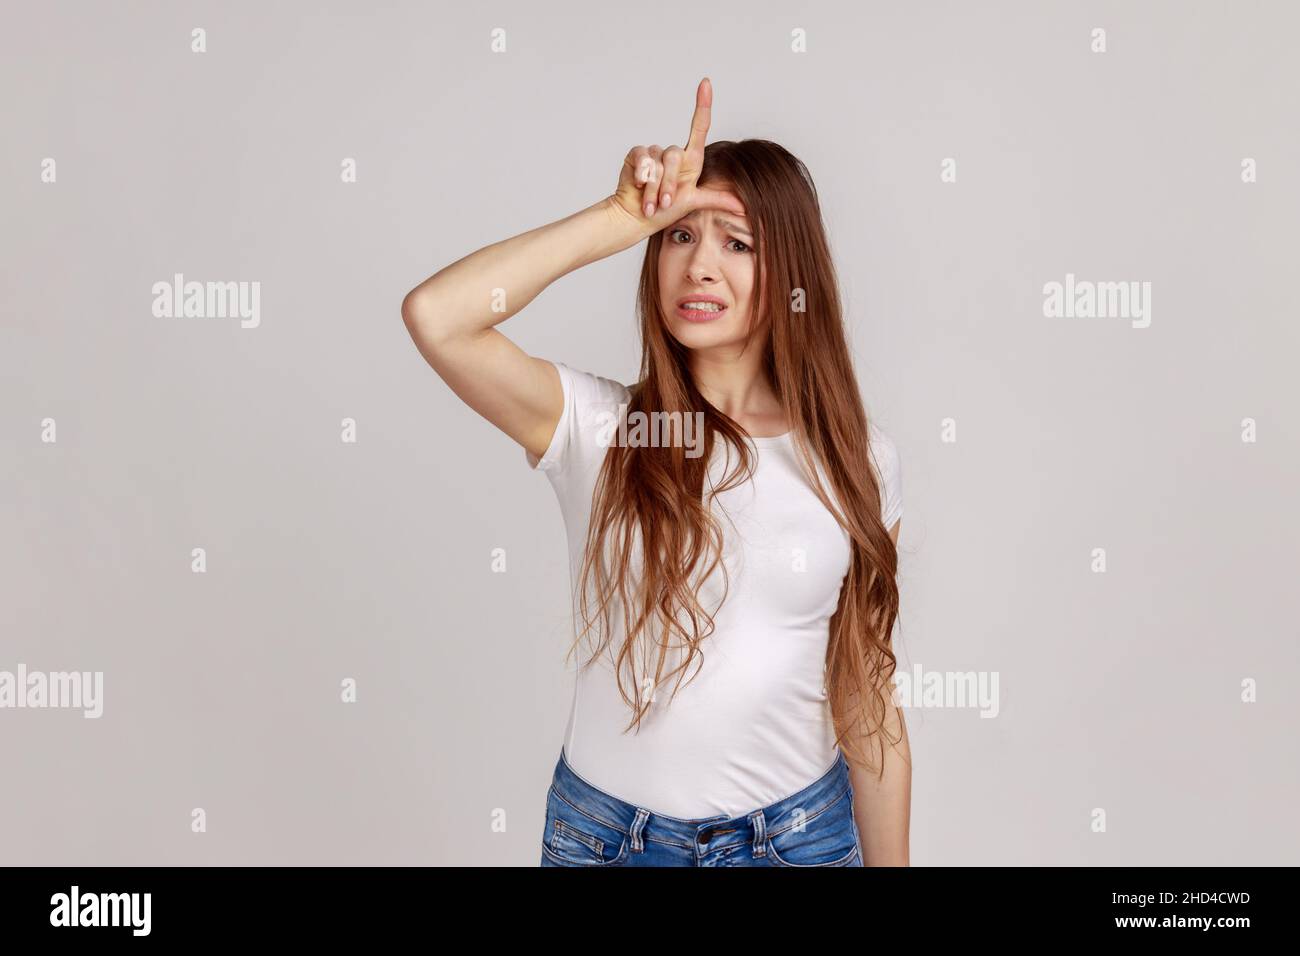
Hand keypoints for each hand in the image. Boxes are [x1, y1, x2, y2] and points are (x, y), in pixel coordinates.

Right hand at [606, 77, 746, 235]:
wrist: (638, 218)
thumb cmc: (666, 212)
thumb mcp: (694, 203)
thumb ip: (717, 200)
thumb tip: (743, 207)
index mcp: (691, 160)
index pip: (699, 126)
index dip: (703, 104)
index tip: (706, 82)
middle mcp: (673, 153)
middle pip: (674, 155)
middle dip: (668, 184)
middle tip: (664, 205)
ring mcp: (654, 153)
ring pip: (657, 162)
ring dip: (654, 187)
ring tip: (650, 204)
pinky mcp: (637, 155)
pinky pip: (642, 158)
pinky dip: (642, 175)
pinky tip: (638, 187)